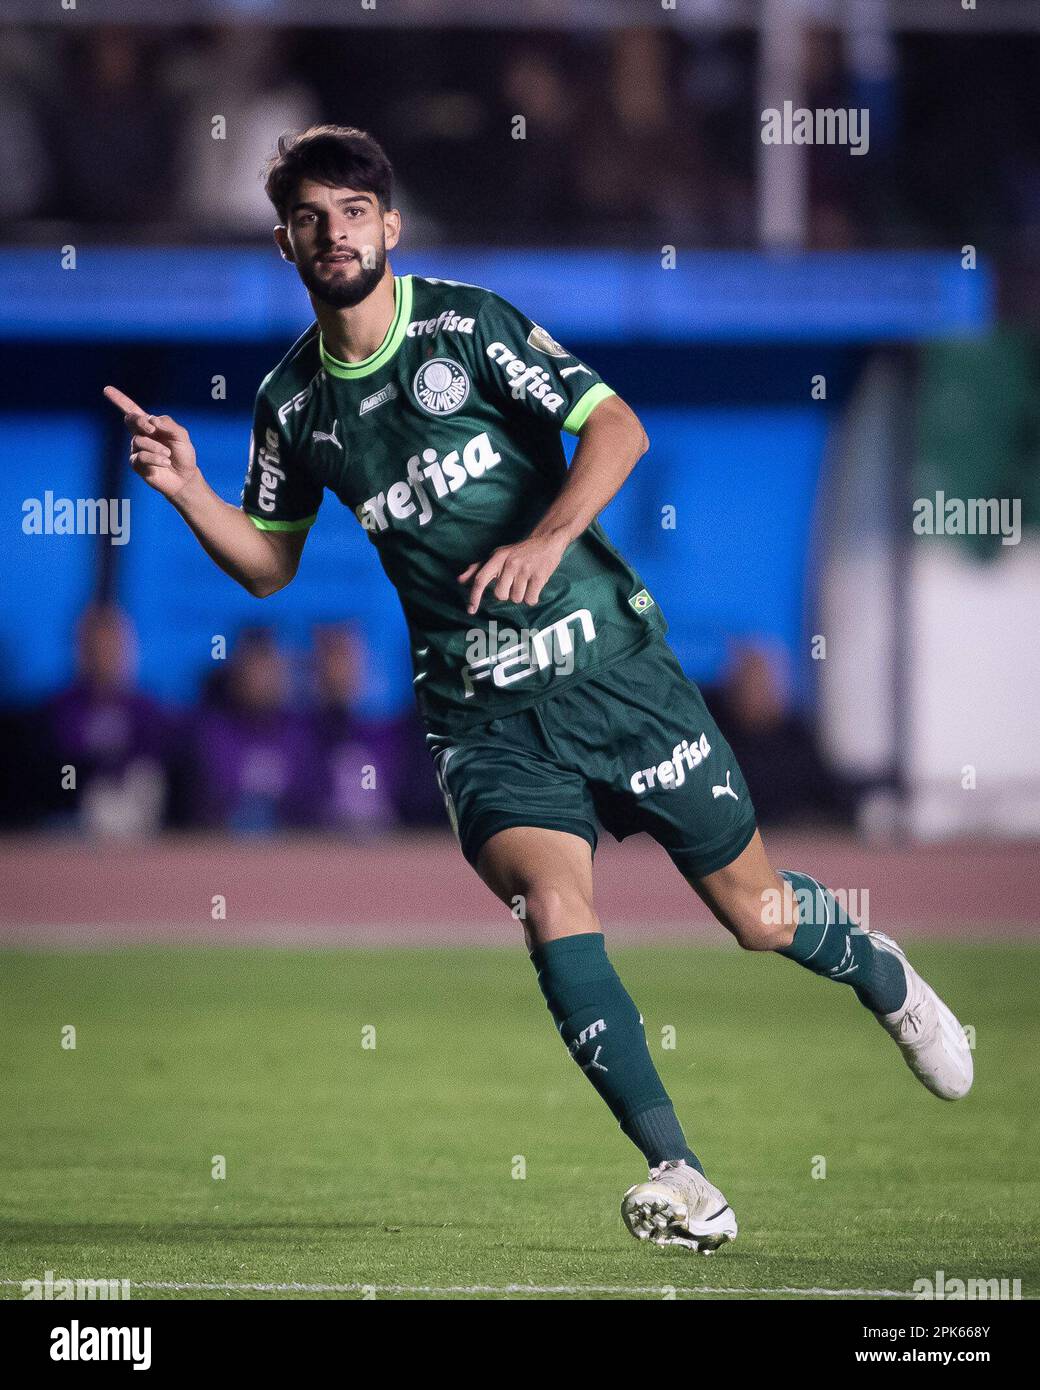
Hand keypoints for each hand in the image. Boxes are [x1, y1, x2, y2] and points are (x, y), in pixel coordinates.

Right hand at [103, 386, 198, 500]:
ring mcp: (137, 449)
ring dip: (156, 447)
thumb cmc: (183, 454)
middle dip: (140, 422)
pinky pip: (141, 457)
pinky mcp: (137, 464)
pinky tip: (165, 462)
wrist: (185, 477)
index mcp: (150, 425)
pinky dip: (155, 458)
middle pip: (131, 420)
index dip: (119, 400)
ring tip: (168, 454)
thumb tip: (151, 419)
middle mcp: (141, 435)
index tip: (106, 389)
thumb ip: (169, 424)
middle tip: (153, 429)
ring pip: (139, 441)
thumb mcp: (181, 436)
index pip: (132, 410)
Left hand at [457, 532, 568, 614]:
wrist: (546, 540)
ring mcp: (525, 570)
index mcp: (497, 557)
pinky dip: (532, 597)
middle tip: (514, 582)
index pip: (480, 579)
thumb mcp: (497, 555)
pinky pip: (530, 600)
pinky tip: (534, 585)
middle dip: (507, 593)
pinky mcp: (539, 577)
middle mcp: (510, 563)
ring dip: (521, 594)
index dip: (474, 596)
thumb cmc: (518, 551)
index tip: (471, 610)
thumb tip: (460, 581)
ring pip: (516, 599)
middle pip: (500, 595)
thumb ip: (478, 568)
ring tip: (526, 580)